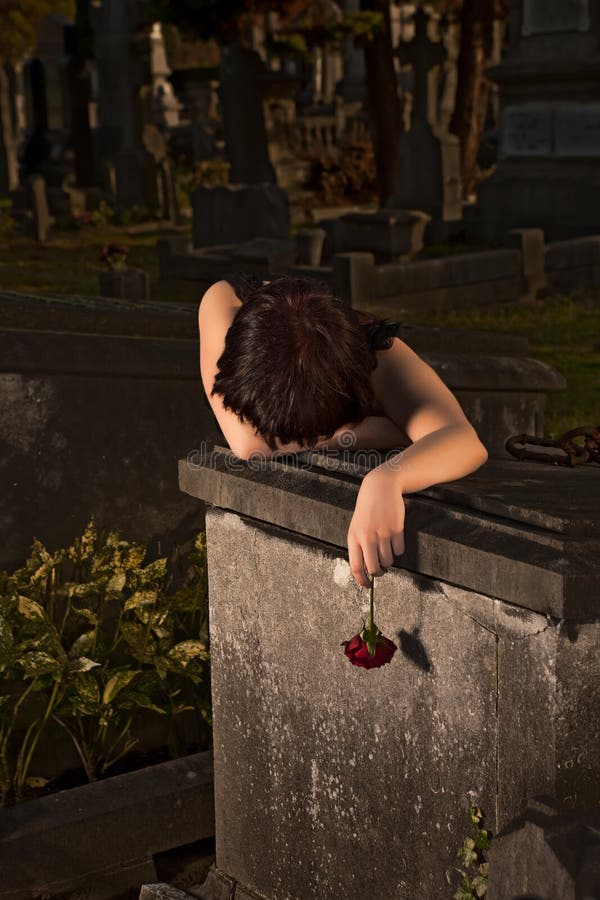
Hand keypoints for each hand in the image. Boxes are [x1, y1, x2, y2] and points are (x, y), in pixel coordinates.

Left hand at [347, 466, 405, 587]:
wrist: (380, 487)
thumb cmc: (367, 510)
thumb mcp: (356, 527)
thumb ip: (359, 546)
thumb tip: (365, 570)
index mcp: (353, 538)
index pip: (355, 567)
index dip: (361, 580)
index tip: (367, 586)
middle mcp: (367, 537)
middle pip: (374, 568)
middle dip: (378, 573)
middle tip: (381, 570)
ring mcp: (382, 533)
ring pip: (388, 561)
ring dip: (389, 561)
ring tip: (386, 550)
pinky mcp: (396, 529)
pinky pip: (399, 550)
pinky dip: (398, 550)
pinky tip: (394, 540)